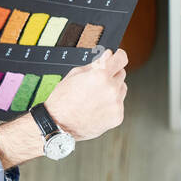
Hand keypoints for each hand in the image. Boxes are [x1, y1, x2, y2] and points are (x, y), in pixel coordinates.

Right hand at [0, 48, 128, 169]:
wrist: (58, 125)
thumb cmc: (62, 100)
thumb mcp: (74, 75)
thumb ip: (95, 64)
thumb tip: (108, 55)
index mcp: (101, 75)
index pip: (121, 58)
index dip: (118, 56)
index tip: (116, 57)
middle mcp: (111, 89)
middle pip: (121, 74)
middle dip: (111, 76)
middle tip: (95, 85)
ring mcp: (116, 104)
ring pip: (122, 90)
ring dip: (112, 91)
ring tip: (95, 98)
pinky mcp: (117, 117)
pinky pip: (119, 105)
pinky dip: (111, 106)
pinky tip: (97, 109)